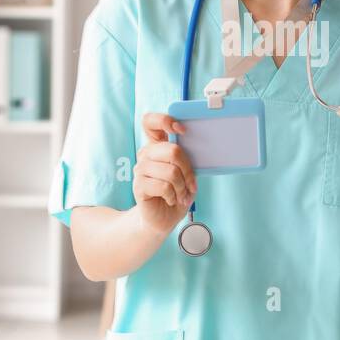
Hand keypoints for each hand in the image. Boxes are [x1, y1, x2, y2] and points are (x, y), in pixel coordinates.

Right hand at [132, 112, 197, 236]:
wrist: (163, 218)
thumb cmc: (176, 193)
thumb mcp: (187, 174)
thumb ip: (187, 159)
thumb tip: (200, 148)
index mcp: (157, 146)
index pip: (150, 122)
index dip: (165, 120)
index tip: (181, 130)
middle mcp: (146, 154)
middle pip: (172, 150)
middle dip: (188, 171)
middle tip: (190, 185)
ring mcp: (140, 169)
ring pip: (171, 171)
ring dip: (181, 187)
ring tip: (180, 195)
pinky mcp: (138, 185)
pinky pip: (164, 186)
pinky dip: (173, 195)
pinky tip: (170, 199)